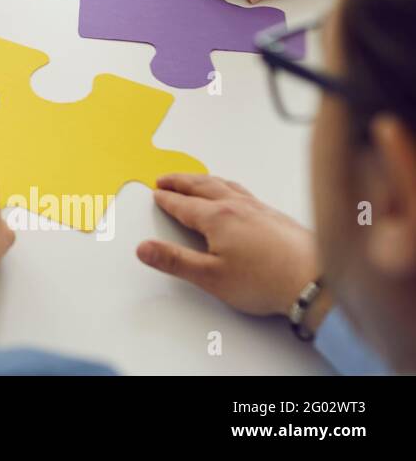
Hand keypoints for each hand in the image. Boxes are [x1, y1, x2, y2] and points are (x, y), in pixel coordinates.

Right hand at [137, 174, 316, 316]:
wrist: (315, 282)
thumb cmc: (267, 281)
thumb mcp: (210, 277)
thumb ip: (174, 261)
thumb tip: (144, 248)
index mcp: (217, 218)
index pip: (183, 205)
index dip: (166, 199)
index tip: (155, 194)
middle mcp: (237, 207)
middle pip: (201, 186)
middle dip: (180, 181)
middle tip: (165, 178)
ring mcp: (258, 208)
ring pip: (224, 185)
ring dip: (203, 179)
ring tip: (194, 178)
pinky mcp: (275, 215)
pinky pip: (243, 191)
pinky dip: (227, 185)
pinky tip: (233, 192)